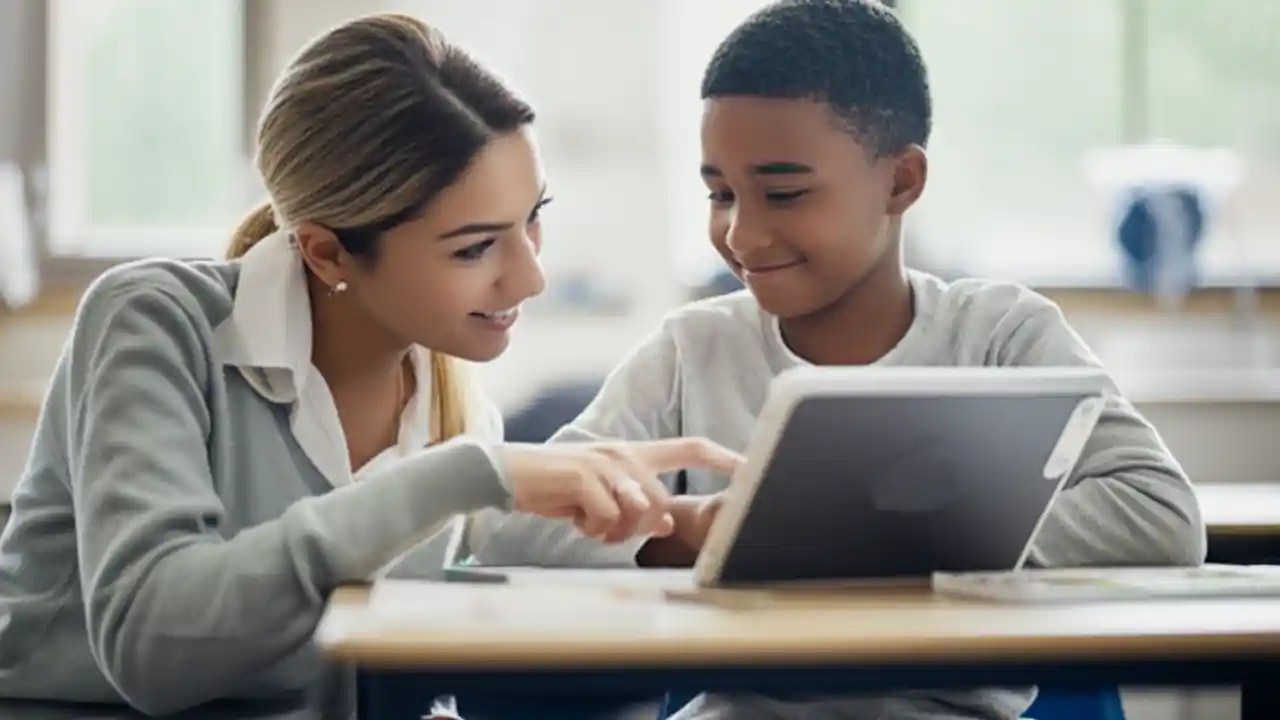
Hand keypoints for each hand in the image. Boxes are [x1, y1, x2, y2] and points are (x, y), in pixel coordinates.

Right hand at [498, 438, 742, 543]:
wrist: (509, 473)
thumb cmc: (556, 487)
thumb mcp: (601, 497)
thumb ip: (635, 505)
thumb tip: (666, 523)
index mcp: (634, 453)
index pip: (692, 447)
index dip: (725, 457)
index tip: (752, 468)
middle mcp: (626, 454)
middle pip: (661, 503)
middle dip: (640, 529)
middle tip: (604, 529)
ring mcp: (606, 464)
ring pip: (638, 513)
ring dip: (614, 531)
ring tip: (587, 522)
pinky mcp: (585, 477)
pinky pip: (607, 518)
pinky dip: (591, 528)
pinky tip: (572, 518)